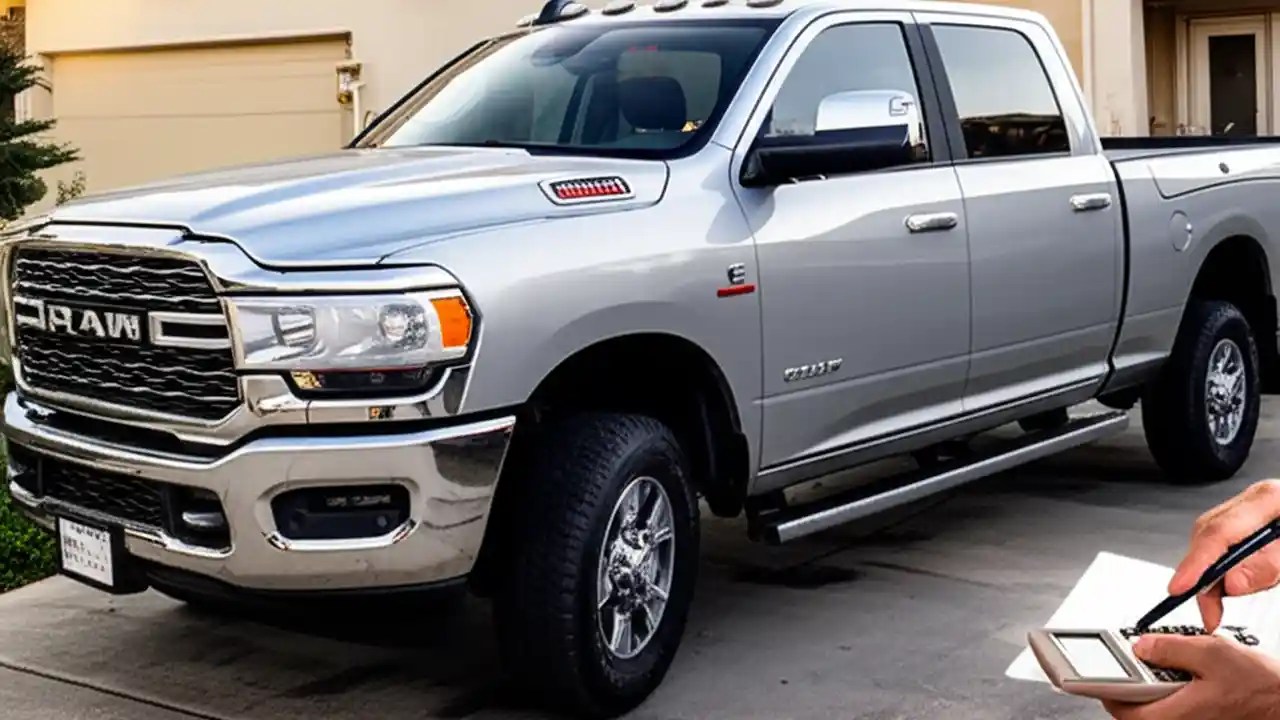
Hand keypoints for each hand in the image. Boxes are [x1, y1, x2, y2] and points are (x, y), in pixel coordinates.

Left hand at [1102, 634, 1279, 719]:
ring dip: (1153, 683)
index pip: (1121, 709)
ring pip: (1155, 705)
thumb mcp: (1213, 654)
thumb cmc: (1260, 689)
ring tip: (1167, 661)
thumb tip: (1141, 647)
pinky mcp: (1201, 718)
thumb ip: (1171, 648)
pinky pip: (1174, 705)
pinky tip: (1187, 670)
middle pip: (1135, 707)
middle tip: (1134, 657)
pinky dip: (1172, 686)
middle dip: (1131, 680)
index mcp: (1174, 716)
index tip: (1093, 671)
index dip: (1104, 687)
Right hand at [1169, 480, 1279, 630]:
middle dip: (1201, 576)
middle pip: (1210, 534)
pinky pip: (1225, 543)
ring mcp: (1252, 507)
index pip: (1221, 532)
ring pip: (1213, 540)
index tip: (1182, 588)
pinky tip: (1227, 584)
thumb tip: (1232, 582)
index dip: (1197, 563)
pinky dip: (1222, 568)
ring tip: (1217, 604)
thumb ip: (1270, 567)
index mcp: (1270, 500)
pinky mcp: (1252, 520)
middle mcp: (1256, 500)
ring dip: (1211, 575)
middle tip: (1208, 611)